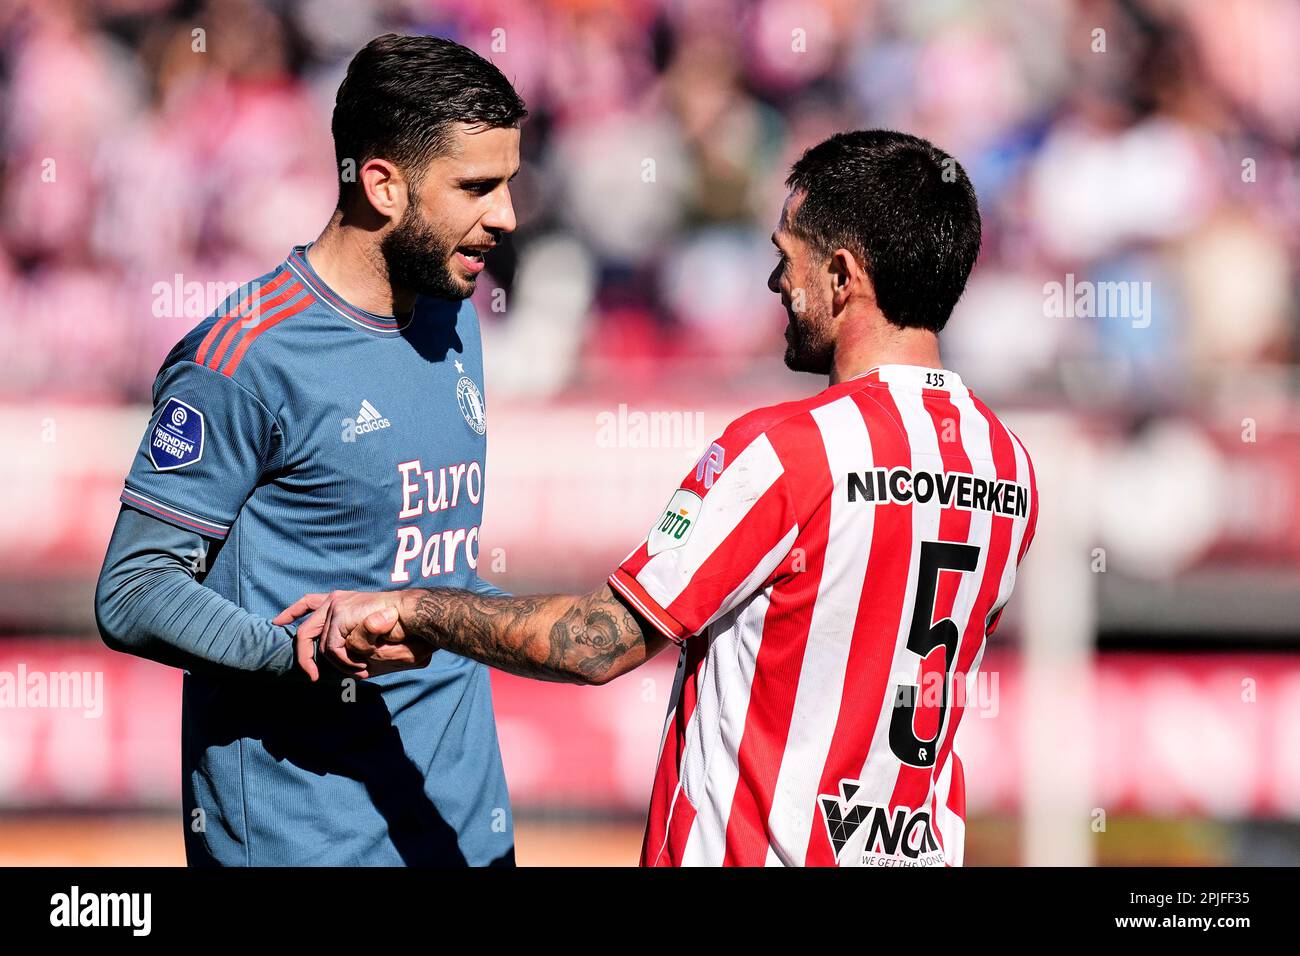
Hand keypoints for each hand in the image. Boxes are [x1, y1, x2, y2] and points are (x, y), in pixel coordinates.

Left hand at [274, 590, 429, 680]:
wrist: (412, 616)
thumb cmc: (400, 627)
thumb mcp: (369, 632)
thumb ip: (351, 639)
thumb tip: (337, 656)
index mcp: (342, 601)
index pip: (309, 602)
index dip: (292, 612)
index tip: (279, 622)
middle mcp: (335, 601)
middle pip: (306, 630)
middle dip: (303, 656)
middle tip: (311, 677)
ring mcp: (336, 607)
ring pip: (323, 647)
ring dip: (341, 665)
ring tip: (360, 670)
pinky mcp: (339, 616)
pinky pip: (333, 649)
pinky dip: (346, 662)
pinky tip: (361, 665)